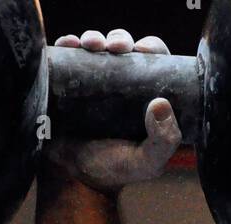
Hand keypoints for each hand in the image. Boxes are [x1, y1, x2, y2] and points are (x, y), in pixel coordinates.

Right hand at [45, 29, 182, 192]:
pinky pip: (67, 54)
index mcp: (146, 95)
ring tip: (92, 45)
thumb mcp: (147, 162)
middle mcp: (121, 83)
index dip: (151, 48)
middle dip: (120, 40)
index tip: (143, 51)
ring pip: (96, 45)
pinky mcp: (68, 81)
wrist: (77, 179)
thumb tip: (161, 104)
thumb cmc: (116, 170)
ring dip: (94, 38)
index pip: (154, 61)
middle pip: (124, 47)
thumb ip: (163, 141)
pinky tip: (70, 45)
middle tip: (116, 48)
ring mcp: (93, 80)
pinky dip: (68, 44)